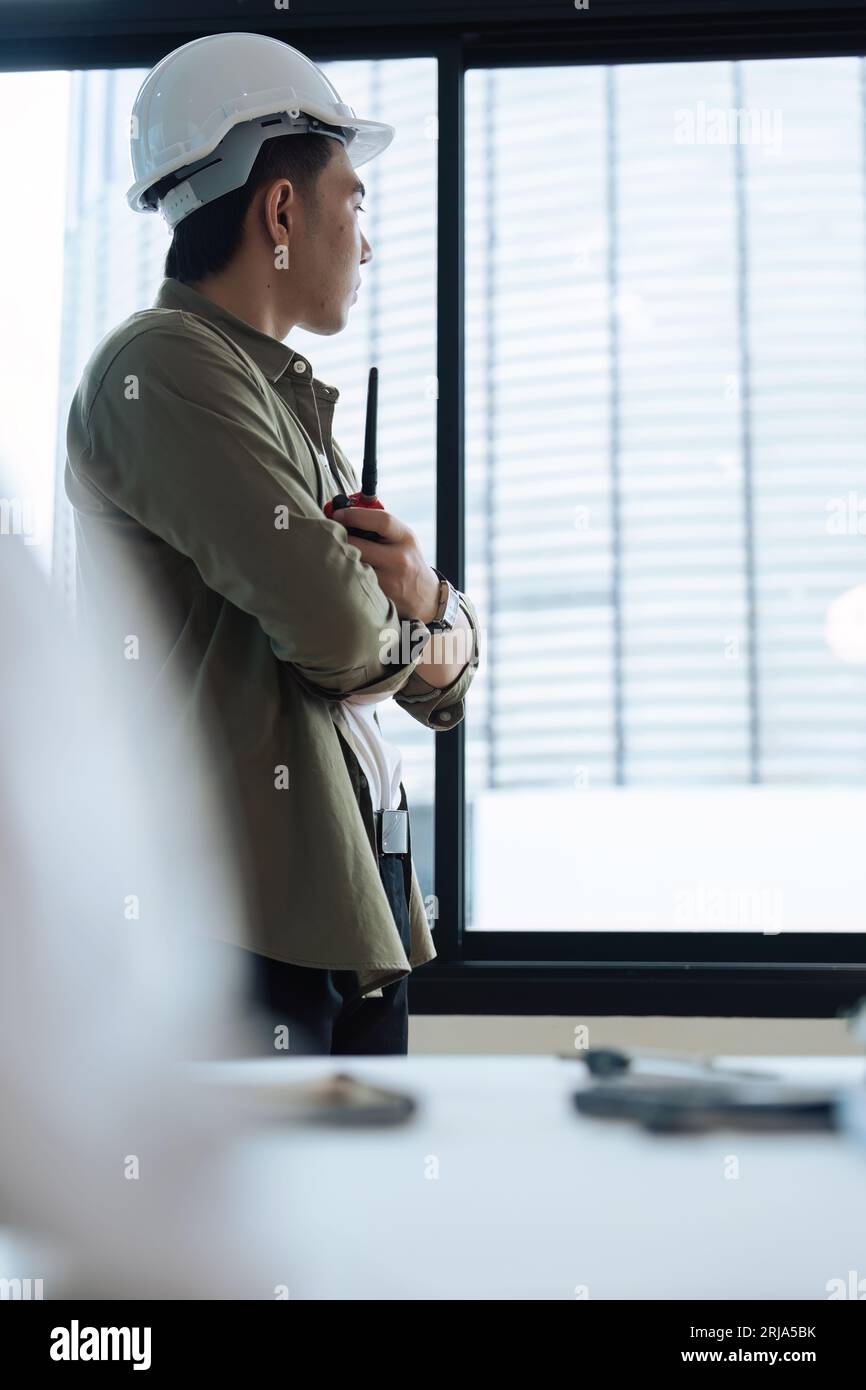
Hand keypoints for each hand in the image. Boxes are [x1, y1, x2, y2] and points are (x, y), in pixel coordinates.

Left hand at [331, 507, 439, 622]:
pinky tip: (343, 572)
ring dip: (340, 558)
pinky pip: (354, 581)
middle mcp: (399, 559)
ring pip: (353, 565)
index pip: (382, 521)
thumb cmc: (406, 560)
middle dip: (340, 538)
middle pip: (360, 544)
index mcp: (405, 538)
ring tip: (334, 553)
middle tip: (329, 535)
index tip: (337, 514)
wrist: (424, 596)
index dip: (355, 515)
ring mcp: (390, 581)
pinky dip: (345, 575)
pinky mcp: (380, 597)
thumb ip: (379, 525)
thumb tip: (343, 513)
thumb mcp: (402, 538)